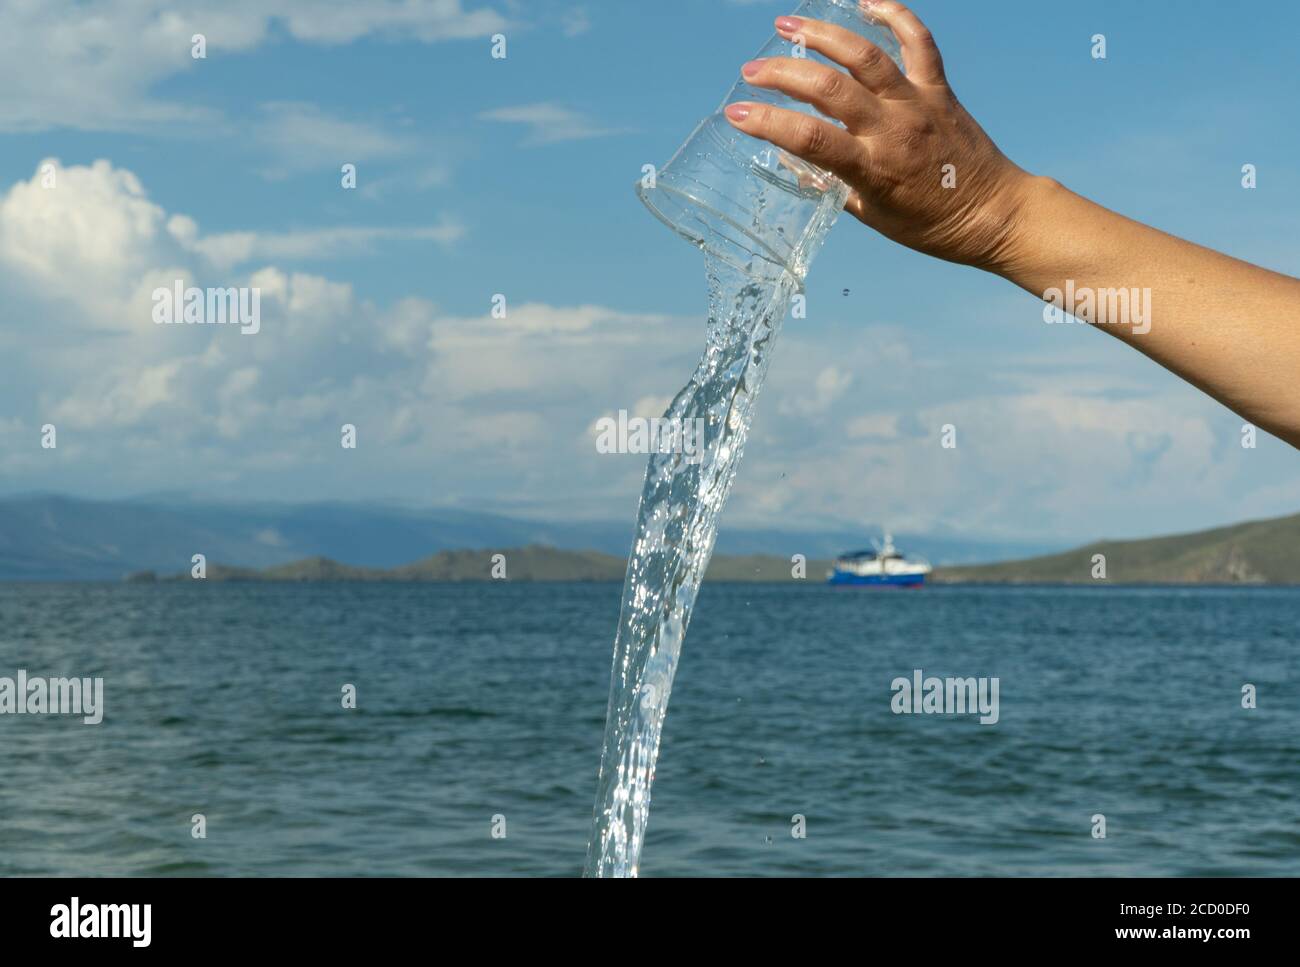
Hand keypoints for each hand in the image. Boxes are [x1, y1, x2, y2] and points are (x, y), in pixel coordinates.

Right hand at [726, 1, 1034, 273]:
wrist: (993, 214)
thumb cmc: (930, 225)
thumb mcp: (871, 215)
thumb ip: (830, 184)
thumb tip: (790, 159)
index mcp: (872, 168)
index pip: (808, 139)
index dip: (766, 123)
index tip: (736, 113)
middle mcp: (893, 129)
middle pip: (829, 89)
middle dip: (783, 74)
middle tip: (752, 70)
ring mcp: (917, 103)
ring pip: (867, 55)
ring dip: (825, 34)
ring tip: (790, 23)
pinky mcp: (939, 89)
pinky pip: (918, 42)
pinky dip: (893, 15)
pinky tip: (865, 3)